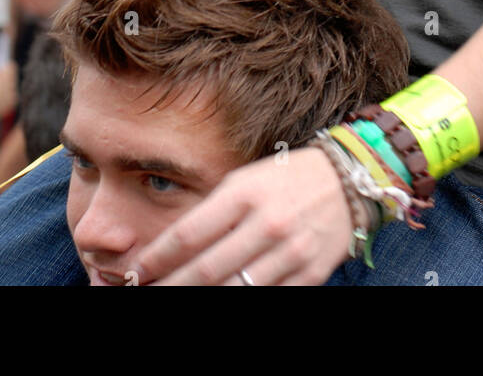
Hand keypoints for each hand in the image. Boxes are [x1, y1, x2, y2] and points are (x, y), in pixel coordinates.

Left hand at [133, 145, 354, 286]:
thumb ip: (214, 211)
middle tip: (147, 294)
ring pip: (235, 290)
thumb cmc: (286, 178)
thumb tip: (175, 248)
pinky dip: (241, 303)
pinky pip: (268, 299)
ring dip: (201, 298)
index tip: (136, 273)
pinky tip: (222, 300)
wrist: (347, 180)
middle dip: (172, 286)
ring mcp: (290, 251)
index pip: (190, 233)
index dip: (158, 258)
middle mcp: (267, 222)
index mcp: (245, 192)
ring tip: (176, 299)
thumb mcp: (246, 180)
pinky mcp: (309, 274)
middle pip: (207, 268)